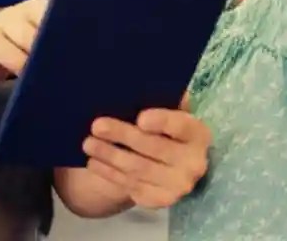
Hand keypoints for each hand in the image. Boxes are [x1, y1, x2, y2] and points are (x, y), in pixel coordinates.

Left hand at [81, 104, 211, 208]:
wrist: (167, 165)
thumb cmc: (163, 129)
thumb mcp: (168, 112)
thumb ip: (162, 100)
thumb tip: (138, 85)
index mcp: (198, 134)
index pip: (182, 126)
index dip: (162, 122)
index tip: (140, 118)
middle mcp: (194, 162)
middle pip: (155, 147)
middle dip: (123, 135)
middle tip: (97, 126)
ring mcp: (178, 185)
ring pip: (138, 169)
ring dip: (109, 155)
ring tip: (88, 144)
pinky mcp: (161, 200)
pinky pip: (131, 186)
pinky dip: (109, 173)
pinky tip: (95, 162)